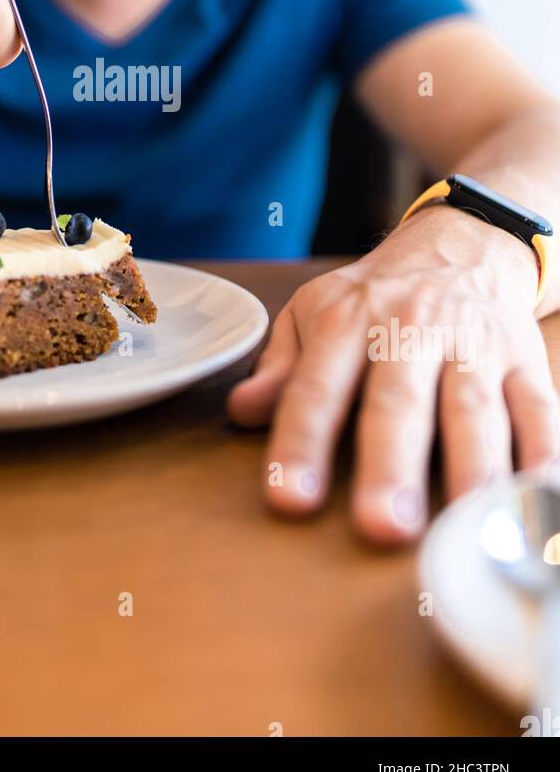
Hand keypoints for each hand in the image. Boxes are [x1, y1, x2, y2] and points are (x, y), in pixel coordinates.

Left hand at [227, 210, 559, 543]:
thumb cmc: (376, 297)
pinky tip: (537, 494)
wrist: (462, 244)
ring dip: (472, 472)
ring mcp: (473, 347)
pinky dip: (542, 453)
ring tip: (466, 527)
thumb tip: (241, 410)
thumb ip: (280, 366)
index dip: (300, 443)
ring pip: (473, 411)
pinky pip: (538, 411)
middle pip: (398, 404)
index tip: (290, 499)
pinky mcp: (524, 362)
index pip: (316, 388)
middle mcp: (410, 332)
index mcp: (347, 323)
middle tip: (383, 527)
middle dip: (390, 466)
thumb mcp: (313, 313)